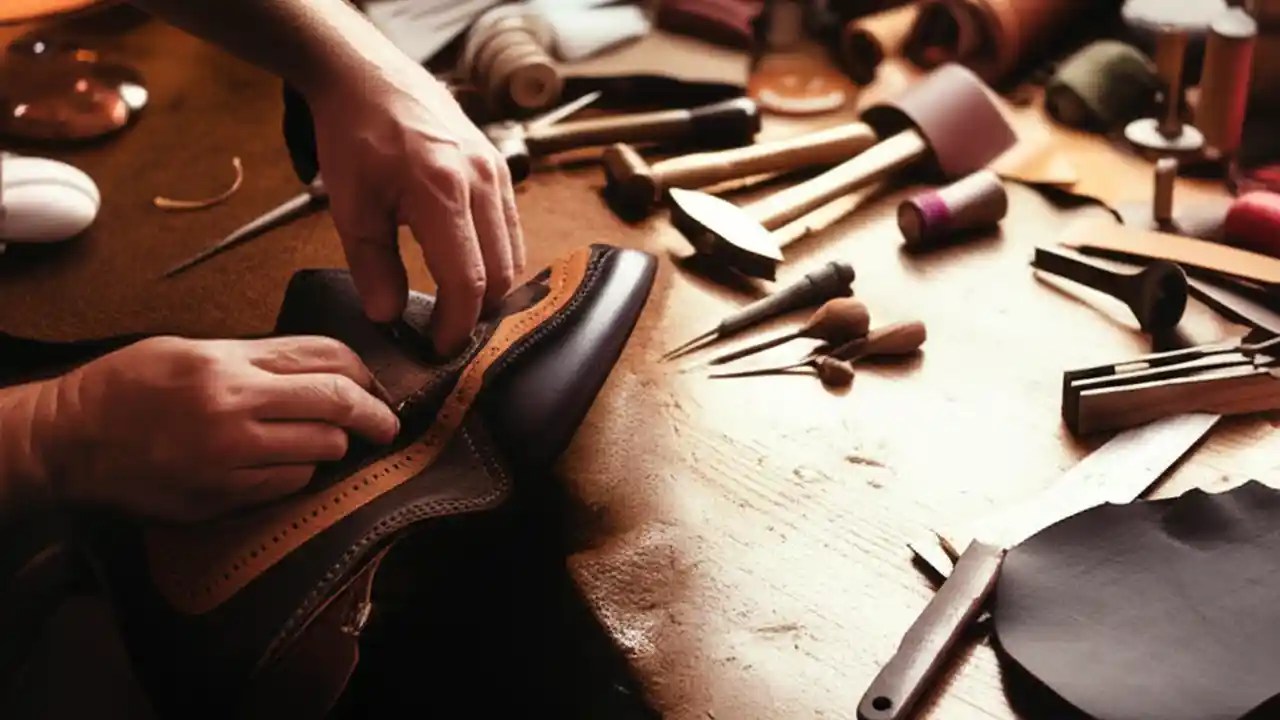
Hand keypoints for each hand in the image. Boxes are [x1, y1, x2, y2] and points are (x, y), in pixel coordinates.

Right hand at [36, 336, 398, 522]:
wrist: (70, 440)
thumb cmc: (127, 388)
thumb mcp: (190, 349)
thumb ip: (257, 358)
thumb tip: (322, 369)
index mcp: (227, 363)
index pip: (324, 359)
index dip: (363, 373)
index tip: (376, 386)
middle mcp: (234, 408)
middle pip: (336, 404)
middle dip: (374, 415)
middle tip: (387, 424)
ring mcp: (229, 458)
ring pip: (321, 451)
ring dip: (330, 447)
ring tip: (318, 442)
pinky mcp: (222, 498)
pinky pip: (288, 485)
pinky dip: (296, 474)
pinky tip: (279, 464)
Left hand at [307, 55, 524, 355]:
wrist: (368, 76)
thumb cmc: (356, 134)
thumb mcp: (350, 206)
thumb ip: (372, 266)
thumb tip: (389, 316)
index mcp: (443, 191)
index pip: (467, 281)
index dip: (455, 325)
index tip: (438, 349)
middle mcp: (481, 181)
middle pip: (501, 274)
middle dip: (476, 313)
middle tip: (446, 334)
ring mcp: (497, 172)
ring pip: (513, 254)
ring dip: (489, 287)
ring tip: (456, 306)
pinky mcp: (500, 167)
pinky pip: (510, 227)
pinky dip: (494, 256)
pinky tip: (466, 266)